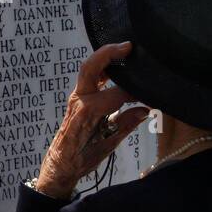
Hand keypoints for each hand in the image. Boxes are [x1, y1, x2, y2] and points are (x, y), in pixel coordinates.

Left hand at [33, 41, 150, 199]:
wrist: (61, 165)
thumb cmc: (82, 158)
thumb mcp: (108, 144)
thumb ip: (126, 124)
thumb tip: (145, 110)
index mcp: (88, 112)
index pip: (117, 93)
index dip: (135, 93)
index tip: (150, 95)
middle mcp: (80, 100)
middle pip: (91, 67)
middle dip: (109, 53)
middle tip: (129, 46)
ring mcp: (76, 97)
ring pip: (89, 69)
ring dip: (106, 57)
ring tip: (125, 50)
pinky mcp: (77, 98)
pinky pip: (90, 78)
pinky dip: (102, 68)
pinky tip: (117, 65)